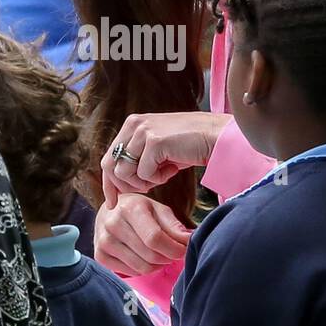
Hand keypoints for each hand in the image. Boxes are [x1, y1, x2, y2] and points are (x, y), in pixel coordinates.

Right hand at [94, 194, 193, 276]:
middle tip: (172, 252)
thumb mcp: (158, 210)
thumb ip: (174, 226)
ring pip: (142, 267)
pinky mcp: (100, 255)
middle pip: (150, 255)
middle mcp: (113, 224)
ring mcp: (104, 241)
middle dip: (168, 258)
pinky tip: (143, 257)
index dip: (174, 249)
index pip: (155, 238)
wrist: (108, 212)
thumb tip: (188, 241)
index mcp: (130, 209)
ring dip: (157, 265)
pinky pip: (131, 272)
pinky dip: (142, 269)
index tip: (183, 250)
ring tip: (158, 254)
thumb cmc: (138, 210)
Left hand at [101, 111, 231, 206]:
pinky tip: (173, 169)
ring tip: (163, 174)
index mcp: (132, 124)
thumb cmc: (190, 145)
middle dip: (123, 186)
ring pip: (125, 172)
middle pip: (110, 165)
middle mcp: (133, 124)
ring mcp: (143, 132)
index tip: (112, 201)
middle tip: (145, 190)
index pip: (109, 157)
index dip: (109, 182)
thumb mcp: (158, 149)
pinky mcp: (154, 142)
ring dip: (144, 182)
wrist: (217, 137)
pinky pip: (144, 174)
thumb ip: (138, 158)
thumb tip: (121, 181)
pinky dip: (159, 179)